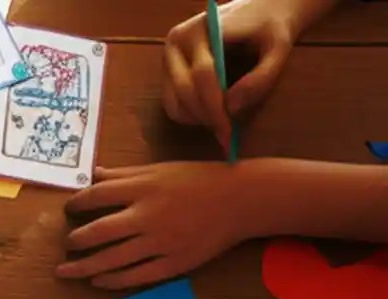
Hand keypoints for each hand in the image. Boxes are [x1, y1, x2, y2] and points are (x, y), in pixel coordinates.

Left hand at [60, 162, 263, 288]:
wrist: (243, 199)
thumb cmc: (200, 179)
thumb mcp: (160, 169)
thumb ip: (125, 174)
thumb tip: (93, 175)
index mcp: (143, 187)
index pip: (96, 196)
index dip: (76, 204)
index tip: (68, 210)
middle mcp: (148, 215)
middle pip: (98, 233)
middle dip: (75, 241)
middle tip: (65, 246)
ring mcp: (161, 242)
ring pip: (112, 260)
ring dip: (85, 267)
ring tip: (66, 271)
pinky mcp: (175, 263)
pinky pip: (137, 276)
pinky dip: (114, 280)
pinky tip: (99, 281)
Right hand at [164, 0, 308, 148]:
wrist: (259, 11)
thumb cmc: (270, 28)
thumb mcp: (278, 48)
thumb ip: (261, 77)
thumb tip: (233, 109)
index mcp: (202, 29)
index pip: (203, 73)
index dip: (216, 105)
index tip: (230, 131)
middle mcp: (177, 41)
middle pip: (184, 90)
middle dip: (206, 117)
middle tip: (226, 137)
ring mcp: (168, 57)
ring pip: (173, 101)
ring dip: (196, 120)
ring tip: (221, 127)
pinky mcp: (168, 72)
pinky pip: (171, 103)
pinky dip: (189, 117)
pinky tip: (211, 118)